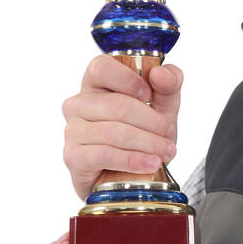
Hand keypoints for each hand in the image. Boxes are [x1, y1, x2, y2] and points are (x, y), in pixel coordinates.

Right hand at [61, 55, 182, 202]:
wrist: (130, 176)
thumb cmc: (142, 134)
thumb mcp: (163, 107)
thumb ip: (169, 85)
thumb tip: (160, 73)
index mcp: (96, 83)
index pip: (101, 67)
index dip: (126, 79)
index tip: (148, 94)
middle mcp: (78, 104)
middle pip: (115, 105)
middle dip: (151, 122)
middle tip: (169, 135)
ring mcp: (73, 130)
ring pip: (113, 132)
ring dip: (147, 143)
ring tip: (165, 152)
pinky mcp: (73, 157)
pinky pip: (104, 154)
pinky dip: (132, 160)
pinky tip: (150, 164)